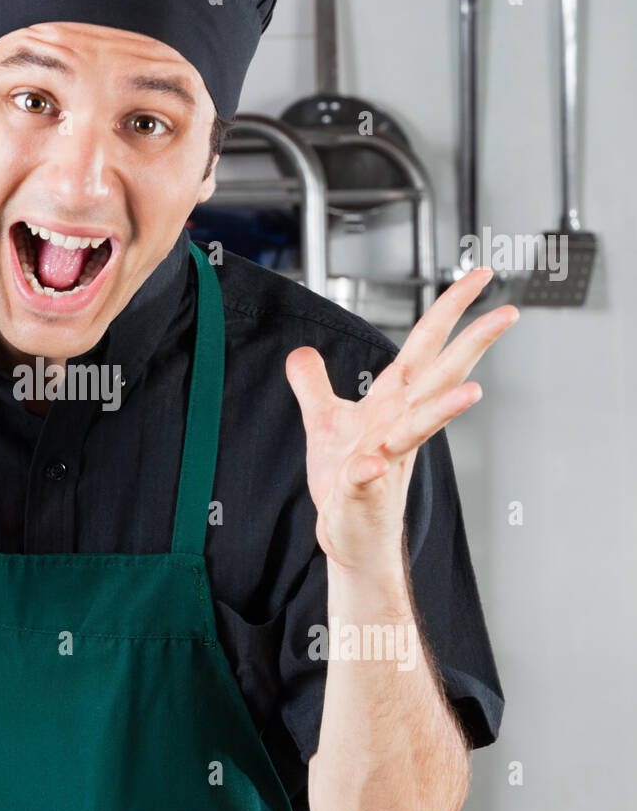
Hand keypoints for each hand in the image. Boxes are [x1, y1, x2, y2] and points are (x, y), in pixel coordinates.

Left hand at [284, 268, 517, 573]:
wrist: (348, 534)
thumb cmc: (347, 480)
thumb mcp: (323, 420)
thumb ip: (313, 384)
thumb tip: (302, 352)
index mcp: (392, 402)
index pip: (425, 346)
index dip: (450, 309)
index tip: (481, 276)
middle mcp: (396, 425)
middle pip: (438, 378)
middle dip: (472, 346)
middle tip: (508, 314)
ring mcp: (385, 459)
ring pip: (417, 429)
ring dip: (442, 411)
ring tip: (472, 393)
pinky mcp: (363, 492)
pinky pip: (366, 479)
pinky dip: (368, 471)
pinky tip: (368, 465)